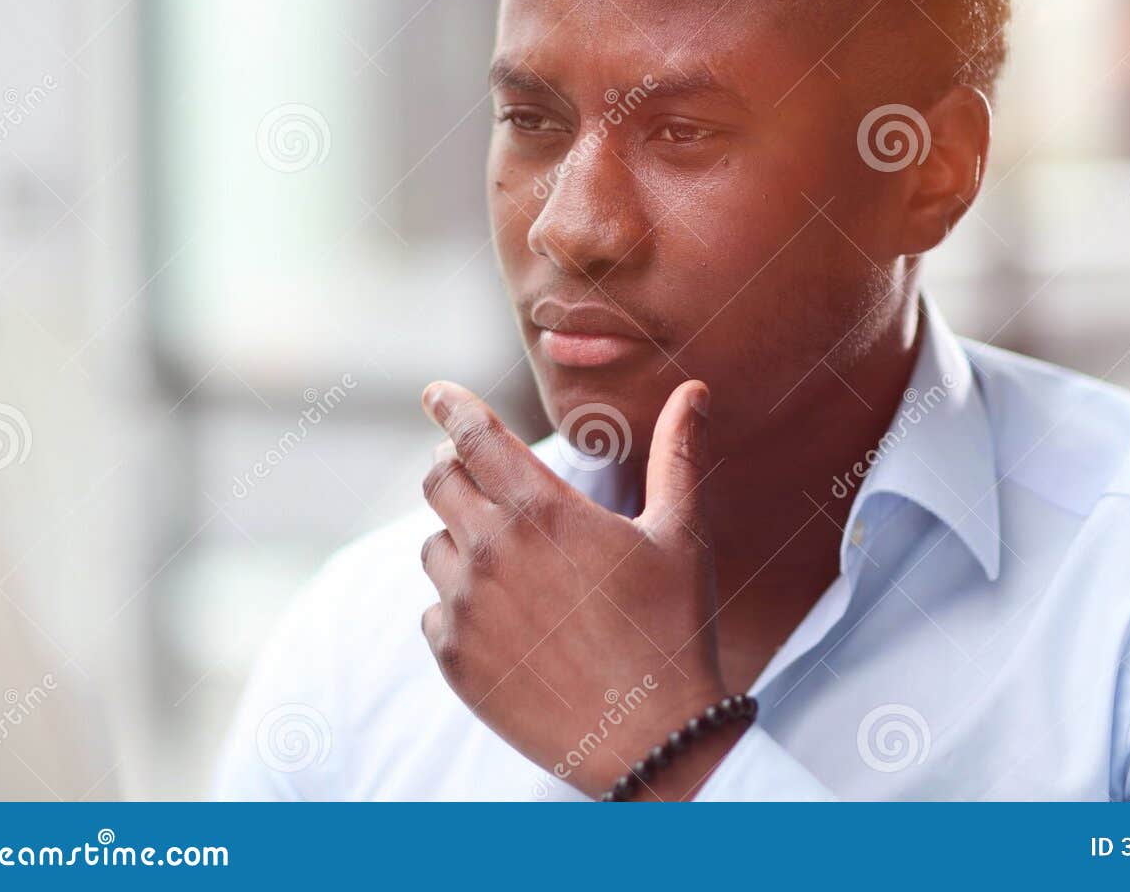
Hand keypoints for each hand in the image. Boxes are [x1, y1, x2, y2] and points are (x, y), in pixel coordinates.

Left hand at [418, 378, 739, 798]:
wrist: (651, 740)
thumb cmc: (673, 629)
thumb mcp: (683, 535)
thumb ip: (678, 454)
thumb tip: (695, 389)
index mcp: (543, 512)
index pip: (474, 435)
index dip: (450, 405)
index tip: (434, 392)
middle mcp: (492, 552)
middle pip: (439, 482)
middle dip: (455, 468)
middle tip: (480, 475)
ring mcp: (466, 608)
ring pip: (434, 547)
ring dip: (460, 540)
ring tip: (512, 564)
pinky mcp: (454, 658)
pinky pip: (435, 610)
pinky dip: (459, 604)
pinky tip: (509, 622)